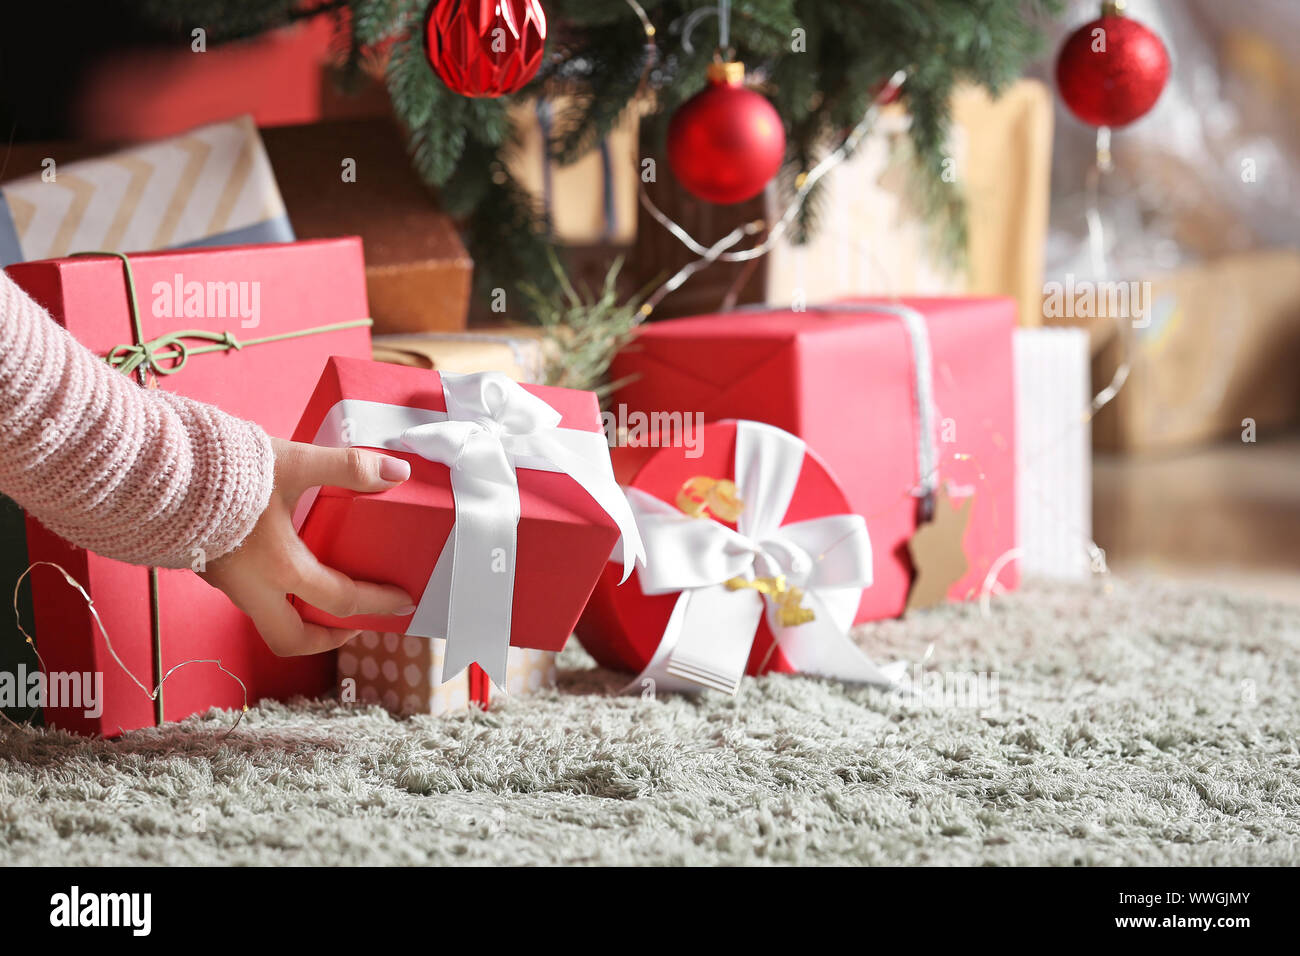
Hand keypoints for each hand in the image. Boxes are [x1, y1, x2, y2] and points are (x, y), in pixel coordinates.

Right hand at [200, 437, 414, 655]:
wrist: (150, 468)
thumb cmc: (219, 468)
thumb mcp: (293, 462)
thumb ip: (347, 468)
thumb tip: (395, 475)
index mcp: (279, 568)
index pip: (341, 601)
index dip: (377, 604)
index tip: (401, 602)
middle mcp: (250, 587)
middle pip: (292, 640)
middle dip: (328, 638)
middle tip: (353, 622)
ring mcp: (225, 582)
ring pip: (267, 620)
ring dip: (300, 615)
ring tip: (324, 590)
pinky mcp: (208, 567)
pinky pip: (248, 596)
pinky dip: (275, 593)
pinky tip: (284, 562)